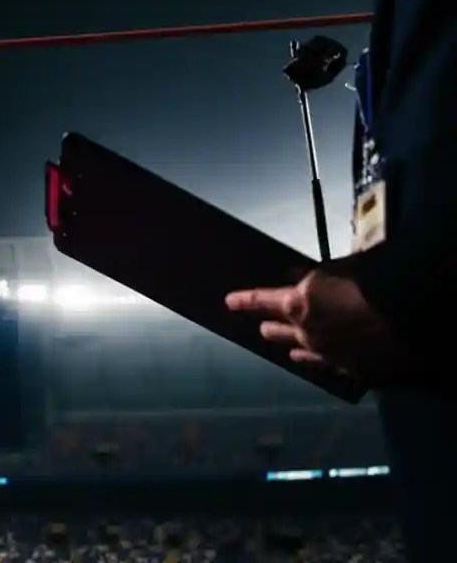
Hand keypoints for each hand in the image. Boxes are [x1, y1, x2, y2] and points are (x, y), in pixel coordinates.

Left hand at [225, 268, 399, 382]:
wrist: (411, 318)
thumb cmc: (375, 282)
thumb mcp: (340, 268)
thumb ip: (315, 276)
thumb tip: (298, 276)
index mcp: (299, 304)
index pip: (260, 300)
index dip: (243, 300)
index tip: (227, 302)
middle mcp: (306, 333)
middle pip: (275, 331)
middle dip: (268, 325)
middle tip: (262, 325)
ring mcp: (326, 354)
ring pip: (297, 351)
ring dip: (289, 345)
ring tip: (287, 347)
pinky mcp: (348, 370)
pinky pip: (325, 365)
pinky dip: (318, 359)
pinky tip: (317, 360)